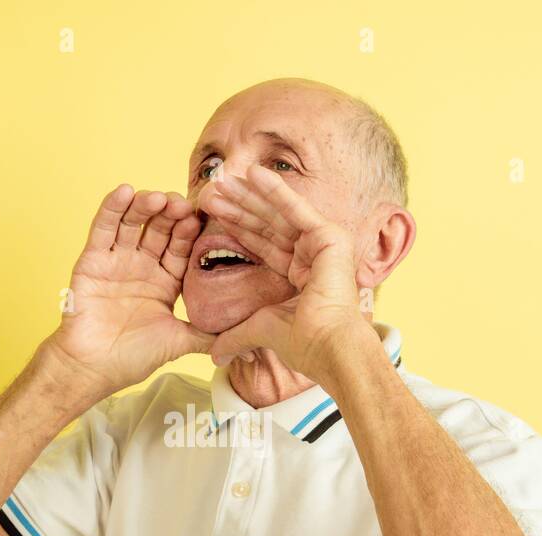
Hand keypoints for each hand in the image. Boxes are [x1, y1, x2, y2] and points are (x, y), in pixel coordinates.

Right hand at [45, 186, 213, 398]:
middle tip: (182, 203)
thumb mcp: (179, 342)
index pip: (181, 247)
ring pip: (132, 223)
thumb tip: (247, 341)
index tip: (202, 217)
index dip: (190, 232)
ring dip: (145, 206)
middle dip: (171, 214)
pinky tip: (124, 191)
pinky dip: (112, 209)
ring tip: (157, 198)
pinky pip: (102, 230)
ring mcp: (116, 261)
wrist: (93, 369)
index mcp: (165, 281)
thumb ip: (208, 334)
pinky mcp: (92, 261)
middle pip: (159, 229)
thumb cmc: (133, 358)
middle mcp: (142, 267)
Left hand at [200, 166, 377, 383]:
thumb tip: (215, 356)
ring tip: (222, 179)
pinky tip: (253, 173)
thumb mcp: (260, 330)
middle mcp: (311, 255)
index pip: (262, 243)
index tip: (212, 212)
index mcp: (299, 274)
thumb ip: (236, 336)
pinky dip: (275, 190)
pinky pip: (296, 209)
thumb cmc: (304, 343)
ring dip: (249, 196)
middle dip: (238, 207)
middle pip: (267, 225)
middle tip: (211, 189)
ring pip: (277, 215)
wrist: (328, 347)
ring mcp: (323, 244)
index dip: (237, 227)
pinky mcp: (330, 237)